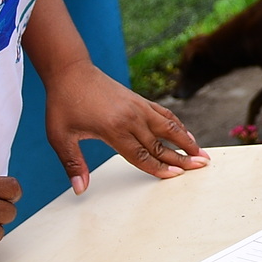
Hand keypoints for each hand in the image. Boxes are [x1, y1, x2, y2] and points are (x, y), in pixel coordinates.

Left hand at [42, 60, 206, 192]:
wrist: (71, 72)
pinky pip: (164, 114)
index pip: (141, 154)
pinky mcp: (139, 100)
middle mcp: (132, 117)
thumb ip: (73, 164)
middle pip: (161, 143)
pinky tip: (185, 132)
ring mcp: (138, 107)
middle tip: (201, 166)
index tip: (177, 176)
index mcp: (114, 129)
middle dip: (182, 157)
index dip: (159, 168)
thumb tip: (79, 189)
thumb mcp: (60, 137)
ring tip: (201, 152)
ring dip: (187, 140)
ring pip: (169, 127)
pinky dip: (177, 124)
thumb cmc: (63, 105)